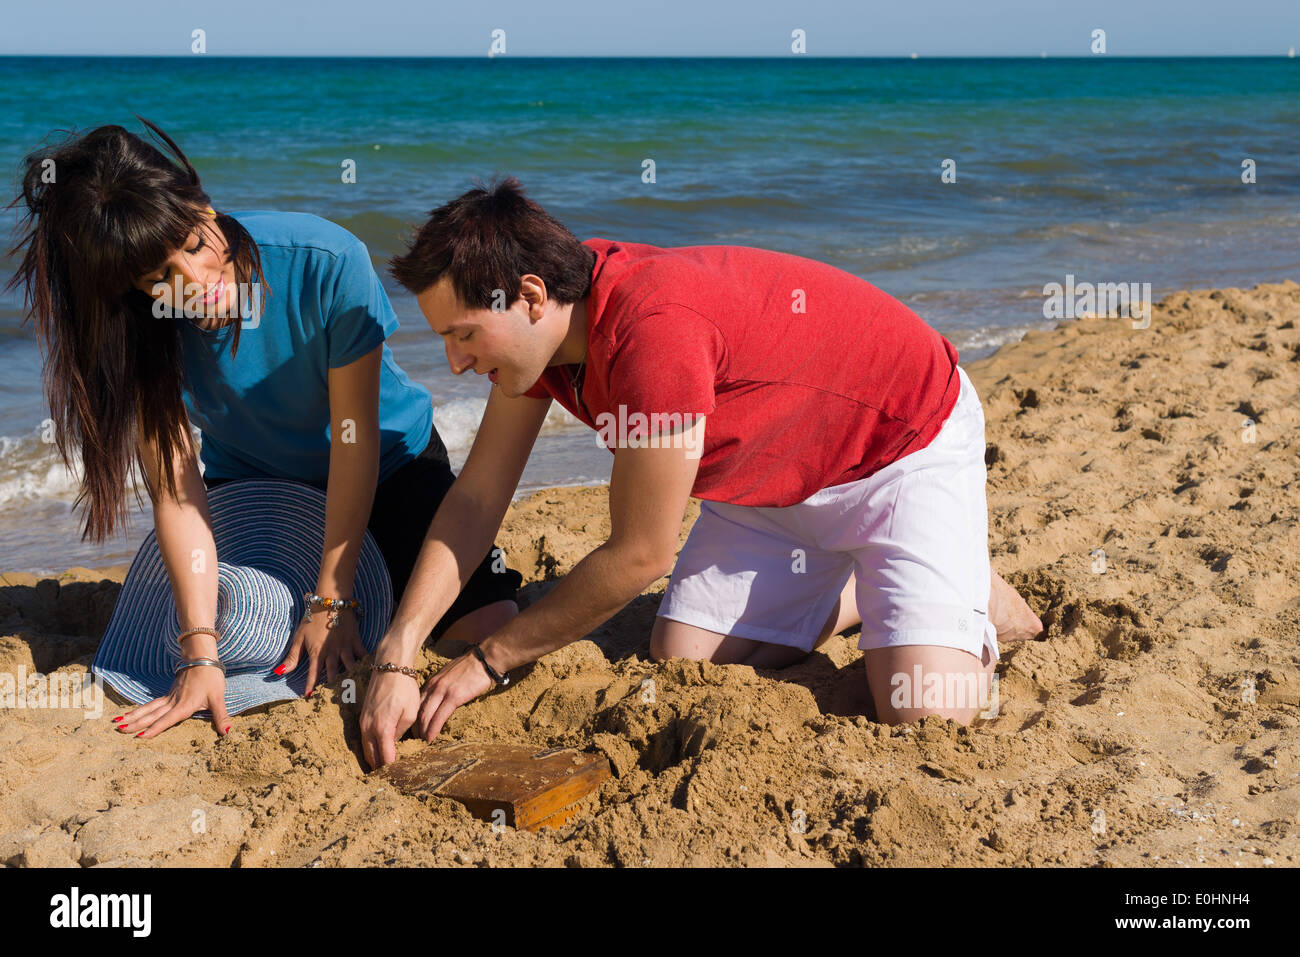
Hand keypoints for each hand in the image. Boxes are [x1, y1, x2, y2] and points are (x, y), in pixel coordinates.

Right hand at [113, 653, 230, 739]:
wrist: (203, 658)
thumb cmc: (211, 677)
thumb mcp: (219, 698)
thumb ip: (221, 716)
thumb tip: (226, 733)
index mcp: (184, 705)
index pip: (167, 720)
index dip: (155, 729)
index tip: (140, 737)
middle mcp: (173, 702)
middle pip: (152, 714)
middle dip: (136, 723)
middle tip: (119, 730)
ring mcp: (169, 697)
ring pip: (148, 708)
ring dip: (133, 715)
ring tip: (117, 722)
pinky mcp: (169, 693)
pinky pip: (152, 703)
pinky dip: (140, 709)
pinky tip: (129, 714)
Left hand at [277, 609, 365, 697]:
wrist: (330, 601)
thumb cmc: (312, 618)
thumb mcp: (299, 637)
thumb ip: (291, 656)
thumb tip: (279, 672)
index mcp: (317, 653)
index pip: (313, 675)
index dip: (311, 687)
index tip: (309, 699)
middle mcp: (332, 652)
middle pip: (332, 675)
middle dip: (332, 689)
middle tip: (334, 703)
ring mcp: (345, 647)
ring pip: (349, 667)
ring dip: (350, 680)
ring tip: (353, 693)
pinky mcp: (356, 640)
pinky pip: (362, 655)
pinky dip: (366, 664)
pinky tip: (370, 674)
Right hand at [359, 669, 420, 769]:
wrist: (390, 667)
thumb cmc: (404, 688)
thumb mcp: (410, 713)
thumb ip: (402, 733)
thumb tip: (395, 744)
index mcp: (382, 729)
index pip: (385, 758)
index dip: (392, 769)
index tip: (400, 777)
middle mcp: (368, 728)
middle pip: (372, 757)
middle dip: (381, 769)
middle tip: (392, 778)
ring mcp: (363, 722)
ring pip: (366, 749)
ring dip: (375, 760)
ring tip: (386, 770)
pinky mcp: (363, 717)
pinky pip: (365, 739)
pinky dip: (371, 748)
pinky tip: (380, 752)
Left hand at [414, 650, 494, 742]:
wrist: (485, 659)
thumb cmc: (472, 667)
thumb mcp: (450, 674)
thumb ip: (442, 685)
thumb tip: (441, 697)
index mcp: (433, 682)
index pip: (418, 703)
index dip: (415, 717)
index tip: (416, 728)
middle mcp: (434, 686)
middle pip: (419, 711)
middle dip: (416, 727)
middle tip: (416, 740)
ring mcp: (443, 691)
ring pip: (426, 716)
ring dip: (423, 732)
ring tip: (422, 743)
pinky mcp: (454, 697)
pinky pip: (439, 717)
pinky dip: (433, 730)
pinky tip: (431, 739)